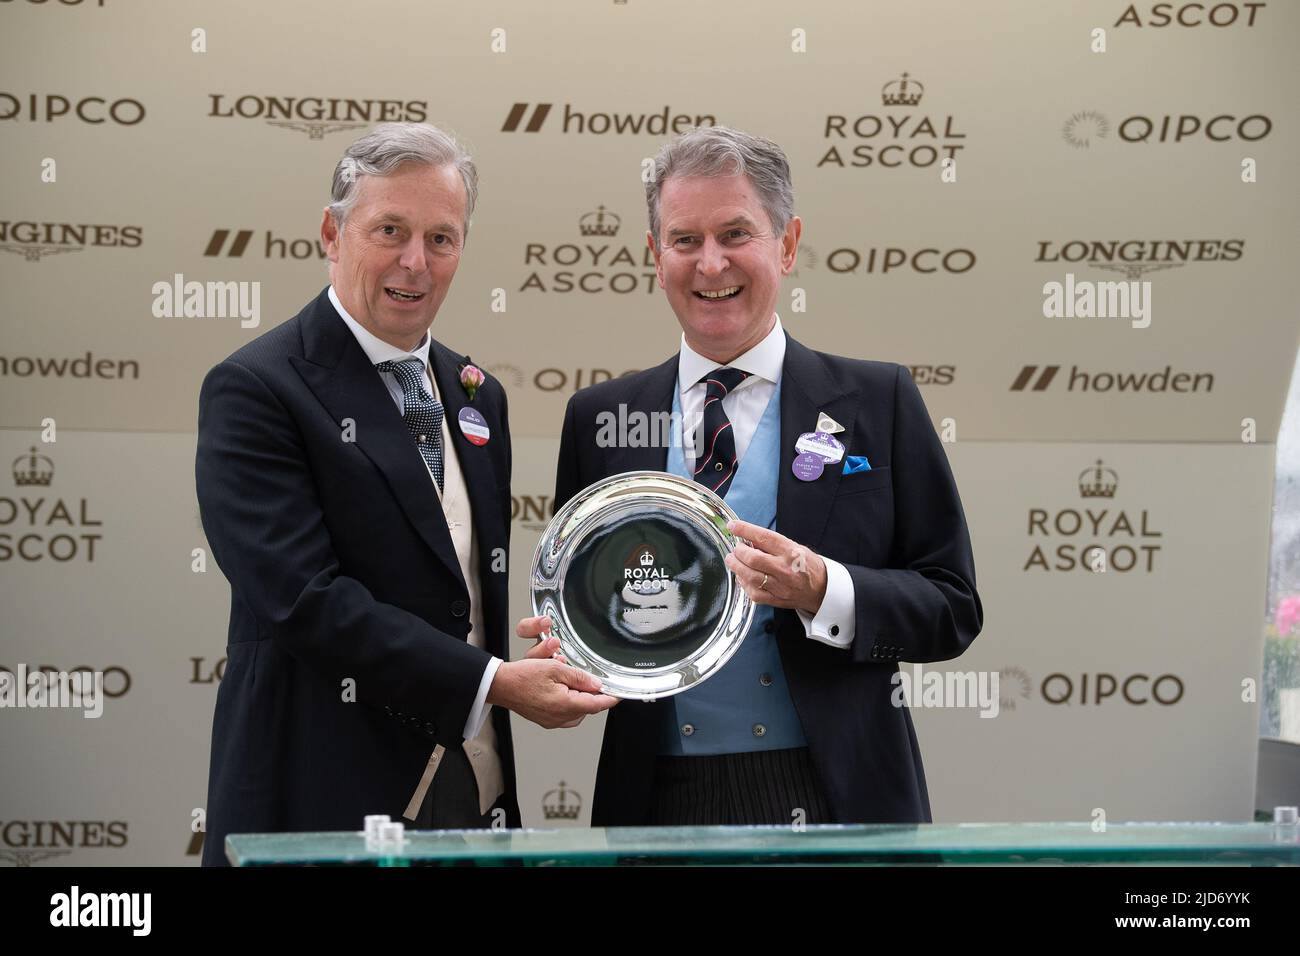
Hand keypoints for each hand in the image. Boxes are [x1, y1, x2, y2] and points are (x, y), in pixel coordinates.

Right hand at [488, 616, 618, 727]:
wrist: (500, 685)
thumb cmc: (523, 677)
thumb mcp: (555, 668)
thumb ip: (579, 677)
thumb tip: (596, 684)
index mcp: (565, 705)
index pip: (596, 704)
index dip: (610, 698)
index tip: (619, 694)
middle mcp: (560, 718)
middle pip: (587, 708)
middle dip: (591, 695)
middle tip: (590, 681)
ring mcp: (551, 721)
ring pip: (577, 712)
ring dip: (579, 699)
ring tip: (572, 683)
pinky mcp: (545, 720)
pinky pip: (565, 714)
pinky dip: (568, 703)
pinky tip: (561, 690)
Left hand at [724, 519, 827, 614]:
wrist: (822, 589)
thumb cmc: (807, 565)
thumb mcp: (794, 547)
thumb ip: (772, 544)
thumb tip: (748, 538)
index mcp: (791, 552)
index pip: (764, 537)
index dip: (745, 530)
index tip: (733, 526)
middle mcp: (786, 569)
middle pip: (753, 558)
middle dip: (738, 551)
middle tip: (736, 548)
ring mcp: (781, 586)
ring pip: (750, 576)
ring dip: (736, 567)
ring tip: (733, 560)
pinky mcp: (776, 600)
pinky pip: (753, 592)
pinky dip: (743, 583)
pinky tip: (742, 576)